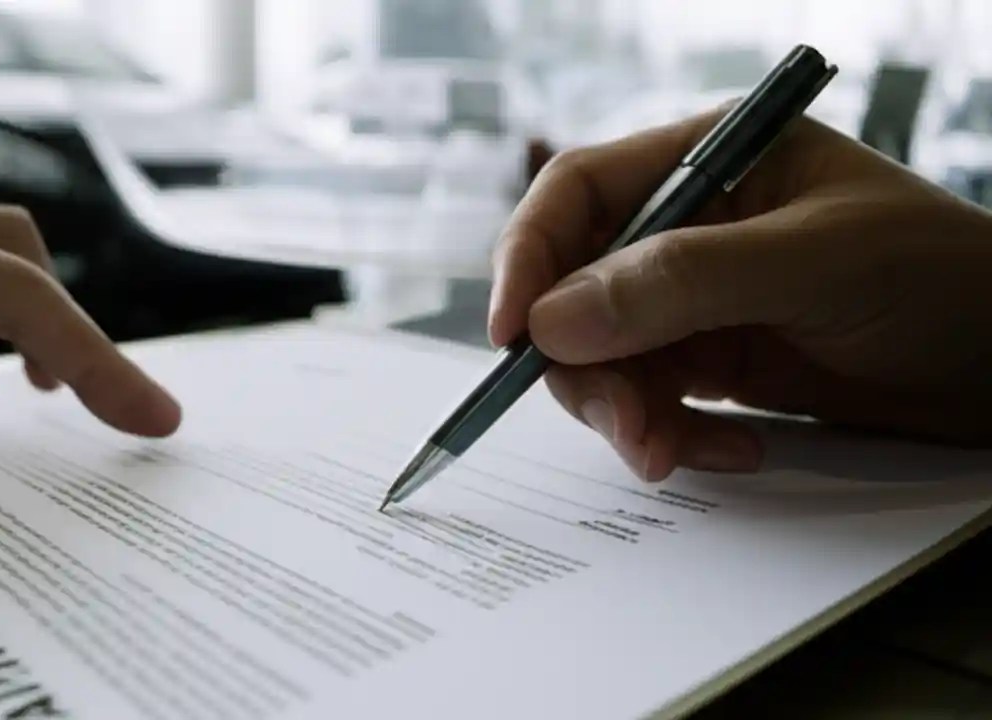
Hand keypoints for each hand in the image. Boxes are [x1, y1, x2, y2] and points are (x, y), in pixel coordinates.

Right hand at [490, 111, 991, 480]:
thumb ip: (682, 283)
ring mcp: (698, 298)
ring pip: (605, 355)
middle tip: (628, 427)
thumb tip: (550, 322)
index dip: (529, 258)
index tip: (512, 334)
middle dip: (587, 364)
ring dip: (626, 412)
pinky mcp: (715, 360)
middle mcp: (688, 225)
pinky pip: (653, 398)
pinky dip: (673, 433)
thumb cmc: (940, 280)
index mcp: (707, 162)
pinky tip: (734, 449)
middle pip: (577, 289)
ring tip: (673, 453)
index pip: (579, 194)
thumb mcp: (815, 266)